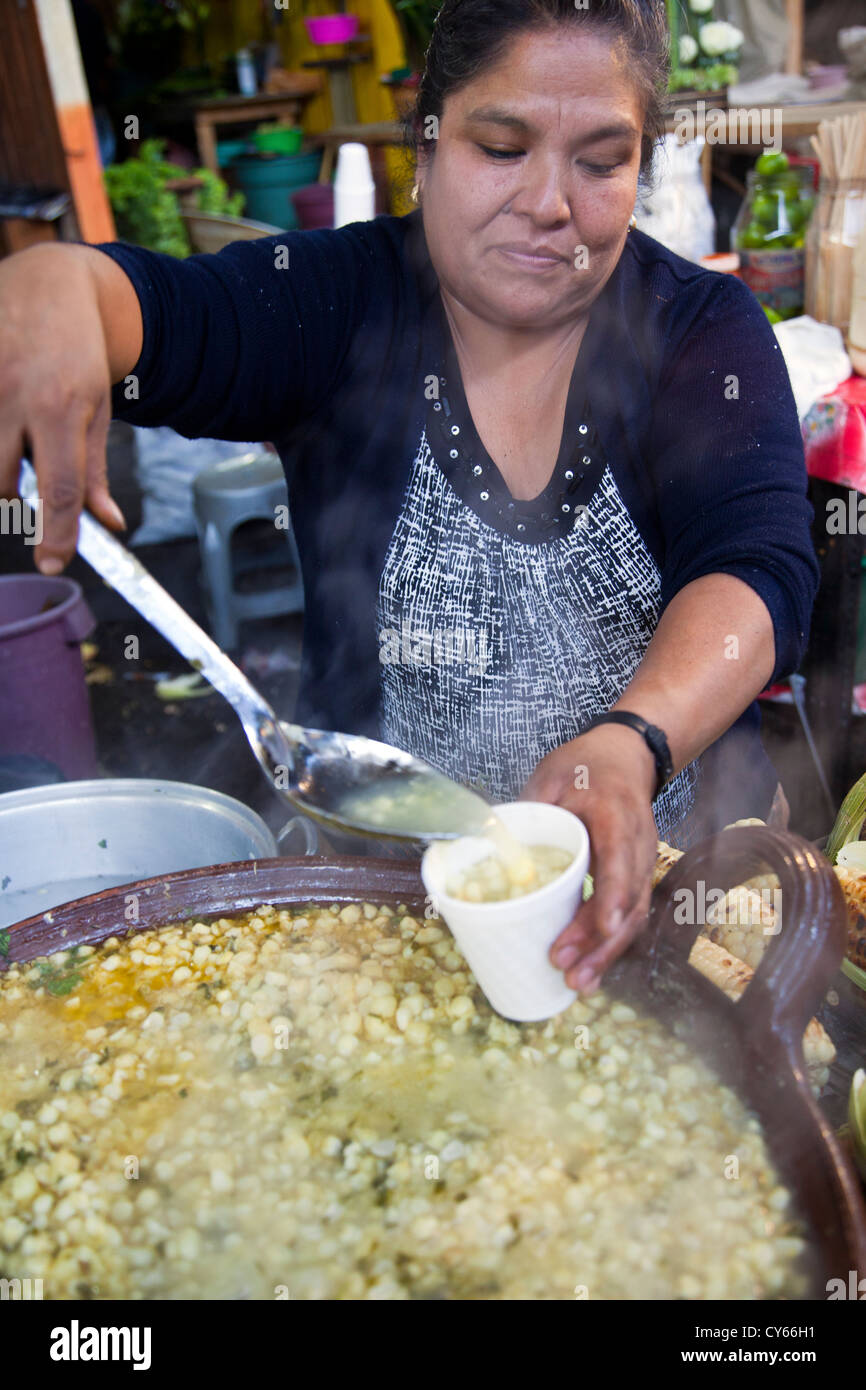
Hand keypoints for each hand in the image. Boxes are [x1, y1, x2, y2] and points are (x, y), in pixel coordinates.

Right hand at [0, 246, 127, 574]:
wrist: (49, 283)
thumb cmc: (77, 353)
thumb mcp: (97, 410)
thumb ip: (94, 471)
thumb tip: (109, 524)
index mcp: (61, 408)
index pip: (59, 491)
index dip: (56, 535)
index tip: (53, 563)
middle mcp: (15, 396)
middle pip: (5, 486)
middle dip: (16, 494)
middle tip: (30, 463)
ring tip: (15, 436)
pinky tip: (6, 421)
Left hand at [521, 724, 658, 993]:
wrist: (626, 757)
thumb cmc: (586, 767)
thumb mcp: (551, 776)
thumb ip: (528, 809)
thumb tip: (490, 846)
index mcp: (615, 814)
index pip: (618, 859)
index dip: (611, 894)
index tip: (601, 925)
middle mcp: (637, 843)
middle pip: (628, 899)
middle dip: (599, 939)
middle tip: (566, 967)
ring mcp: (642, 862)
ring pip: (633, 914)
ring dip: (607, 952)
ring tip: (578, 982)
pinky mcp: (637, 877)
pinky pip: (630, 915)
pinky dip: (611, 945)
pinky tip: (590, 970)